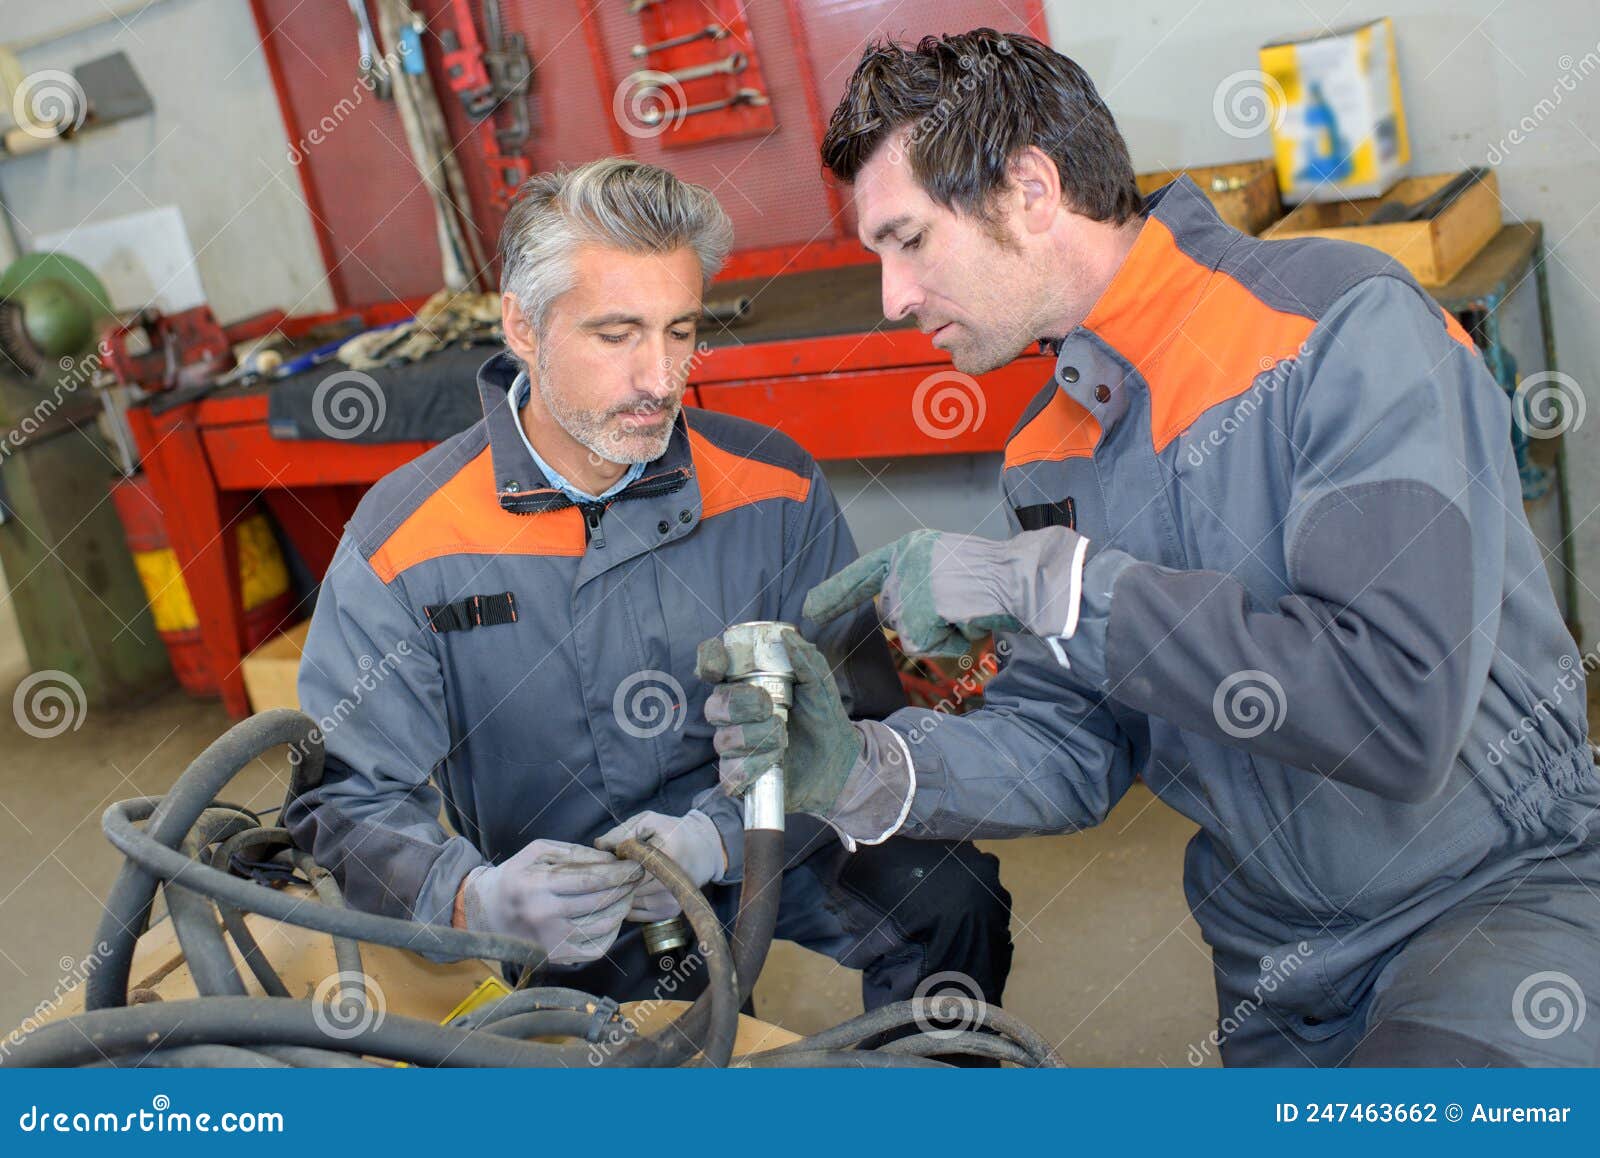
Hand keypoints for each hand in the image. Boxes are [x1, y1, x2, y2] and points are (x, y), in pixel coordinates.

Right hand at [462, 839, 643, 964]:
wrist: (485, 913)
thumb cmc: (513, 877)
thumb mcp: (535, 852)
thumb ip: (572, 852)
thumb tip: (607, 859)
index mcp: (538, 886)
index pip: (590, 879)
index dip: (618, 872)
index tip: (635, 864)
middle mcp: (545, 915)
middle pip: (600, 901)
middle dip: (626, 887)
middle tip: (637, 876)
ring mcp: (551, 940)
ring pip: (602, 926)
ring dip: (622, 909)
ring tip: (628, 895)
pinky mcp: (555, 957)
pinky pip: (595, 950)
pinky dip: (612, 934)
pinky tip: (614, 919)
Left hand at [596, 809, 725, 920]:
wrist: (704, 849)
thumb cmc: (672, 832)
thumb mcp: (649, 821)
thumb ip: (622, 831)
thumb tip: (599, 846)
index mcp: (667, 854)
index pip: (627, 868)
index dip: (614, 864)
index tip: (612, 856)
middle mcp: (671, 882)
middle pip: (626, 887)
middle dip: (615, 879)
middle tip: (614, 869)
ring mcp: (671, 900)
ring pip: (628, 902)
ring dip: (620, 892)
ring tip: (625, 877)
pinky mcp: (670, 911)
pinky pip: (635, 913)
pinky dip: (628, 903)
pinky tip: (632, 889)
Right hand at [696, 626, 862, 816]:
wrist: (839, 768)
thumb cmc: (825, 724)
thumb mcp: (823, 690)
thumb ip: (809, 662)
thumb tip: (788, 635)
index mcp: (748, 686)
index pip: (713, 666)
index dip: (708, 661)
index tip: (719, 668)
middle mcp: (734, 715)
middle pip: (715, 704)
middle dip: (742, 704)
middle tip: (769, 708)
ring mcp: (734, 747)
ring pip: (723, 739)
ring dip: (757, 738)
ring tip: (783, 740)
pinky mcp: (738, 777)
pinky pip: (729, 772)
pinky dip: (754, 766)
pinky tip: (773, 762)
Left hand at [801, 527, 1088, 656]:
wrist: (1025, 578)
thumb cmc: (999, 578)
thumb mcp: (948, 569)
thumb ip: (920, 585)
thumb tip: (896, 616)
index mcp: (911, 547)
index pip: (862, 572)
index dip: (835, 593)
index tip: (809, 608)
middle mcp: (904, 560)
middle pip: (893, 613)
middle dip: (923, 624)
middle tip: (960, 610)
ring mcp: (911, 584)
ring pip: (909, 634)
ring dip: (941, 634)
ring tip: (969, 612)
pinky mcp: (919, 608)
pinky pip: (925, 645)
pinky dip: (949, 643)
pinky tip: (969, 620)